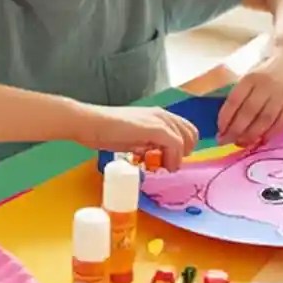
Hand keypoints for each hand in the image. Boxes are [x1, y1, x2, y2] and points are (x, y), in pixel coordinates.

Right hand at [80, 104, 198, 171]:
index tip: (167, 161)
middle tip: (165, 165)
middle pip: (192, 135)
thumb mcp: (133, 139)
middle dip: (183, 154)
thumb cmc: (105, 131)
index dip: (182, 148)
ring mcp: (160, 121)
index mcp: (158, 115)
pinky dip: (172, 159)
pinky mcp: (155, 129)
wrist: (90, 124)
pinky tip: (158, 166)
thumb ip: (147, 144)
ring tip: (160, 167)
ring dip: (177, 158)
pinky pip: (176, 145)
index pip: (186, 130)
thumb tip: (156, 157)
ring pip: (186, 140)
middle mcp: (162, 115)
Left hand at [218, 47, 282, 146]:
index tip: (219, 130)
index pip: (235, 100)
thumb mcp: (249, 74)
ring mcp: (282, 94)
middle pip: (249, 113)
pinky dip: (270, 135)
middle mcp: (267, 85)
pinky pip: (281, 123)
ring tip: (241, 143)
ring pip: (265, 120)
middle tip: (225, 141)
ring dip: (251, 135)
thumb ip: (240, 94)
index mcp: (251, 77)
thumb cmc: (265, 70)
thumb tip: (226, 120)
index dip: (225, 118)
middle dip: (235, 131)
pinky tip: (260, 140)